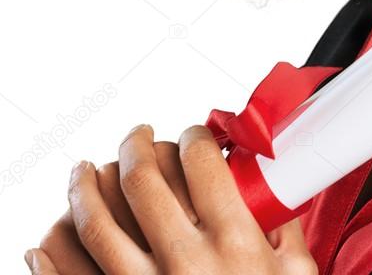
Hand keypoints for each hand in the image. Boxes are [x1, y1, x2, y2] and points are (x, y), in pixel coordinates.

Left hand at [25, 123, 316, 274]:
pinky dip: (51, 253)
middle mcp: (184, 261)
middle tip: (139, 135)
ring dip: (84, 186)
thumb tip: (270, 187)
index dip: (193, 136)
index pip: (199, 162)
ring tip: (87, 169)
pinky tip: (50, 234)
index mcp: (233, 239)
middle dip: (136, 144)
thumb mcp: (295, 271)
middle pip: (141, 180)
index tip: (192, 136)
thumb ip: (284, 226)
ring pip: (95, 223)